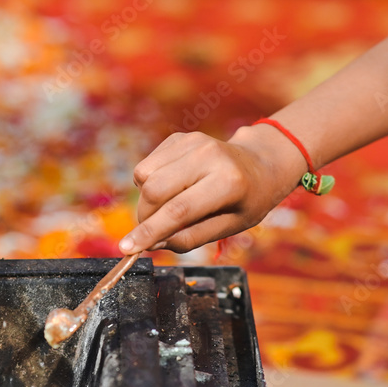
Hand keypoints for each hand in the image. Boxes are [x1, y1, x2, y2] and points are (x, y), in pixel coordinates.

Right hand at [118, 125, 304, 253]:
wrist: (260, 163)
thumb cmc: (247, 201)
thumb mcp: (230, 227)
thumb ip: (191, 237)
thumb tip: (153, 243)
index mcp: (228, 182)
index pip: (179, 210)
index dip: (149, 231)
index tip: (126, 248)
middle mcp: (208, 156)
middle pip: (155, 190)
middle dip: (145, 217)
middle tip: (152, 233)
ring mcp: (192, 142)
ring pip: (144, 175)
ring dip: (146, 200)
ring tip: (169, 207)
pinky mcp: (179, 138)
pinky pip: (147, 166)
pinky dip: (149, 184)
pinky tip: (172, 188)